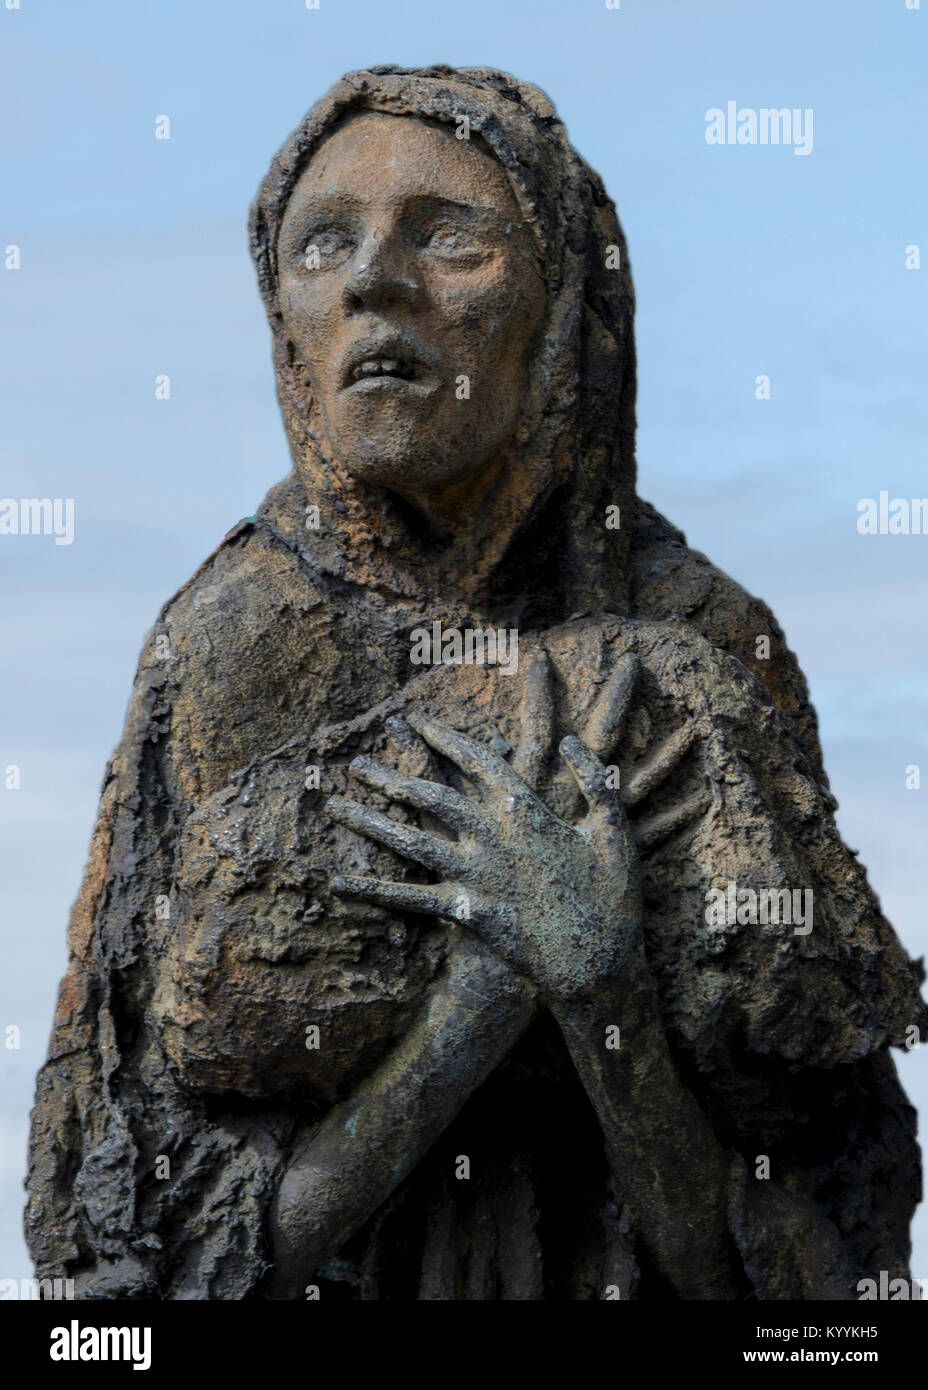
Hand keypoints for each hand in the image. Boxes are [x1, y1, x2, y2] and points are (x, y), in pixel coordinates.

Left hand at [329, 715, 642, 1008]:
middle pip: (431, 795)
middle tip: (356, 762)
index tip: (417, 721)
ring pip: (410, 840)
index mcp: (529, 811)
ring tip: (334, 804)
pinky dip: (373, 890)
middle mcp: (494, 838)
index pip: (478, 761)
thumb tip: (568, 741)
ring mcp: (475, 876)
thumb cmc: (613, 900)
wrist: (599, 970)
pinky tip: (338, 881)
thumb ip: (595, 781)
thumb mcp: (616, 831)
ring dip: (369, 821)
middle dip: (391, 776)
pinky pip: (410, 899)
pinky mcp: (465, 914)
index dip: (446, 738)